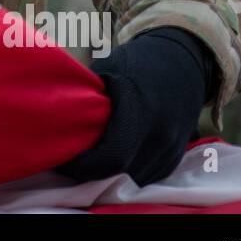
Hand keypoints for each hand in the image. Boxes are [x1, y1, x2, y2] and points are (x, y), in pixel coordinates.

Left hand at [58, 27, 216, 186]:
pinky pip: (150, 176)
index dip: (84, 165)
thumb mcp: (107, 69)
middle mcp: (161, 133)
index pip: (112, 156)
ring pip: (135, 179)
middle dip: (93, 173)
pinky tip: (111, 162)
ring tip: (88, 162)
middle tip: (70, 163)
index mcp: (140, 110)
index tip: (63, 160)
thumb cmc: (137, 61)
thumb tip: (57, 118)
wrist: (183, 60)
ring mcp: (172, 146)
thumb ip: (88, 97)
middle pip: (121, 172)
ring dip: (111, 176)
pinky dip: (128, 173)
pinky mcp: (176, 154)